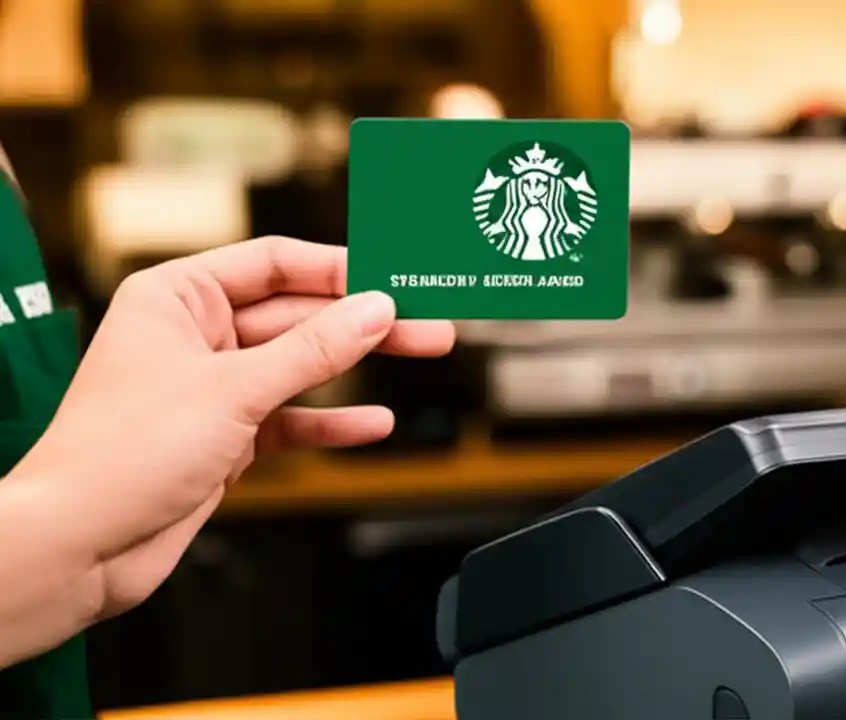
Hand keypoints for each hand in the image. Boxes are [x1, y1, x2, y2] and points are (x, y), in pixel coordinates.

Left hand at [13, 236, 453, 619]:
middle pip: (298, 314)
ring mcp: (212, 388)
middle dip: (363, 320)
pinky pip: (291, 419)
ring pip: (301, 365)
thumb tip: (374, 310)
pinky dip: (331, 421)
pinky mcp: (224, 437)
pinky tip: (373, 423)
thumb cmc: (121, 455)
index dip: (339, 269)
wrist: (78, 545)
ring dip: (358, 366)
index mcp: (176, 297)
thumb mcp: (233, 390)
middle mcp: (194, 335)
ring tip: (423, 351)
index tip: (394, 278)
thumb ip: (313, 349)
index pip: (274, 263)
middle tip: (427, 321)